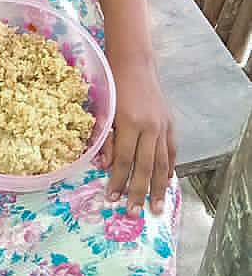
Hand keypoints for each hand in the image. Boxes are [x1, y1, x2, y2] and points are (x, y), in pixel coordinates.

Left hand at [99, 63, 175, 215]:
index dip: (117, 181)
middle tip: (134, 213)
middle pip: (145, 166)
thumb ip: (105, 138)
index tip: (111, 198)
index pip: (123, 160)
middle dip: (139, 192)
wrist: (134, 62)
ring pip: (162, 162)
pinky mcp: (169, 123)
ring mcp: (162, 126)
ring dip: (159, 187)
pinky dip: (169, 167)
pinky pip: (171, 150)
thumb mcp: (104, 109)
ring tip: (157, 207)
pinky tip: (168, 181)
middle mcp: (149, 127)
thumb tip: (103, 166)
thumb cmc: (113, 83)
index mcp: (129, 122)